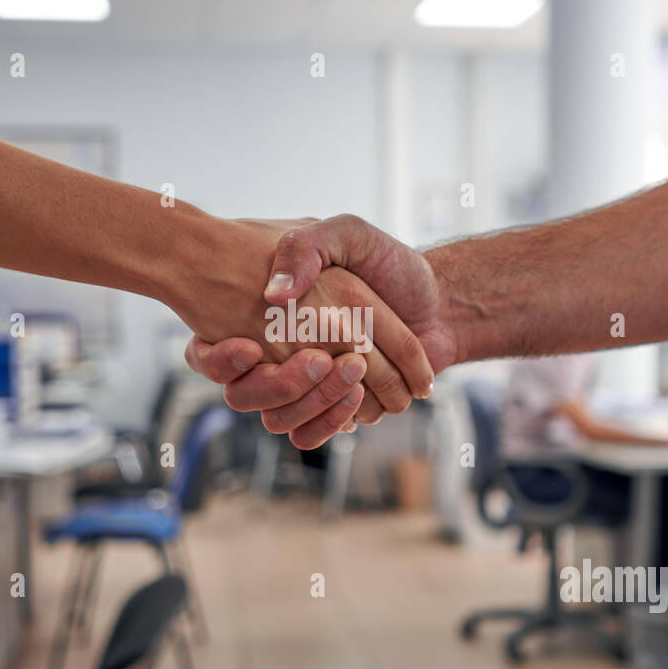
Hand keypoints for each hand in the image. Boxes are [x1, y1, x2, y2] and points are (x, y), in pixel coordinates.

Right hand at [186, 215, 459, 447]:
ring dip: (321, 402)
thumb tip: (273, 296)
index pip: (228, 349)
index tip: (254, 350)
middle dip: (298, 381)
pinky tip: (357, 401)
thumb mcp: (348, 234)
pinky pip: (305, 434)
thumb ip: (307, 248)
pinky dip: (331, 422)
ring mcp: (303, 383)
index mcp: (274, 314)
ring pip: (281, 417)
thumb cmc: (392, 265)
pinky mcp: (327, 409)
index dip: (232, 358)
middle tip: (351, 359)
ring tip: (358, 377)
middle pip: (255, 392)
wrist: (439, 303)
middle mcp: (280, 350)